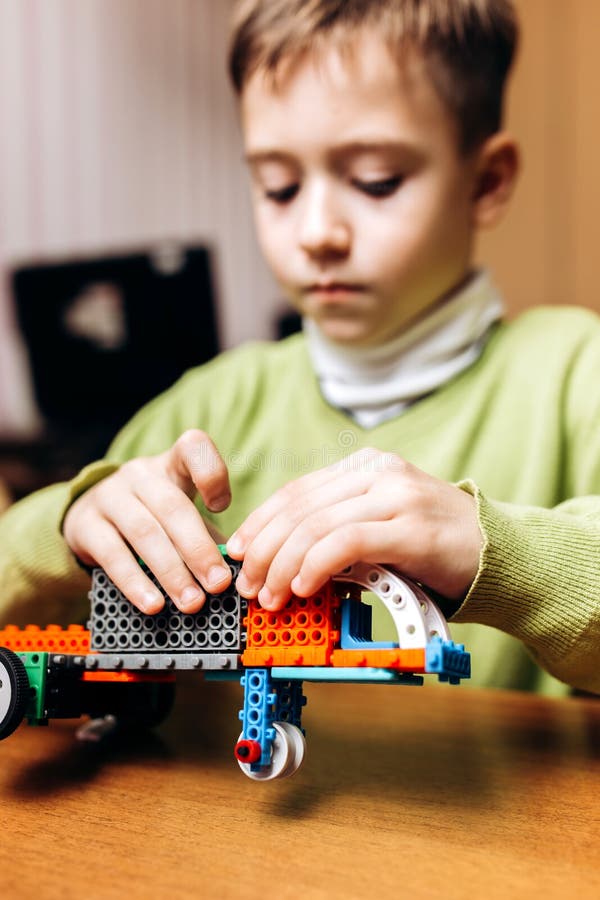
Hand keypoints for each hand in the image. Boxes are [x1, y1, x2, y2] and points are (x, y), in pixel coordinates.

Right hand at [63, 430, 232, 613]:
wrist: (89, 518)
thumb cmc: (152, 518)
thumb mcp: (179, 515)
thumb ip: (206, 536)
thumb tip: (236, 572)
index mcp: (170, 464)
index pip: (192, 447)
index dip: (211, 473)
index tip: (223, 507)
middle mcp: (139, 474)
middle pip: (172, 506)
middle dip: (198, 549)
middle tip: (218, 583)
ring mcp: (109, 496)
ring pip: (144, 532)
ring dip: (171, 571)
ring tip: (191, 602)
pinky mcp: (84, 524)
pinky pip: (112, 554)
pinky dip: (135, 582)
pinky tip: (153, 604)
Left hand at [227, 448, 481, 610]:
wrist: (500, 553)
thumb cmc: (434, 546)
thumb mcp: (381, 526)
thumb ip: (339, 530)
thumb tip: (282, 560)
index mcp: (366, 467)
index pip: (297, 490)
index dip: (260, 521)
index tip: (238, 550)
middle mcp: (379, 473)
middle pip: (300, 507)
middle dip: (265, 549)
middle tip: (248, 584)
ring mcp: (397, 496)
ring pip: (317, 525)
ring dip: (284, 565)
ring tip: (270, 596)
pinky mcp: (412, 527)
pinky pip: (348, 542)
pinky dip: (316, 566)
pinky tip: (303, 587)